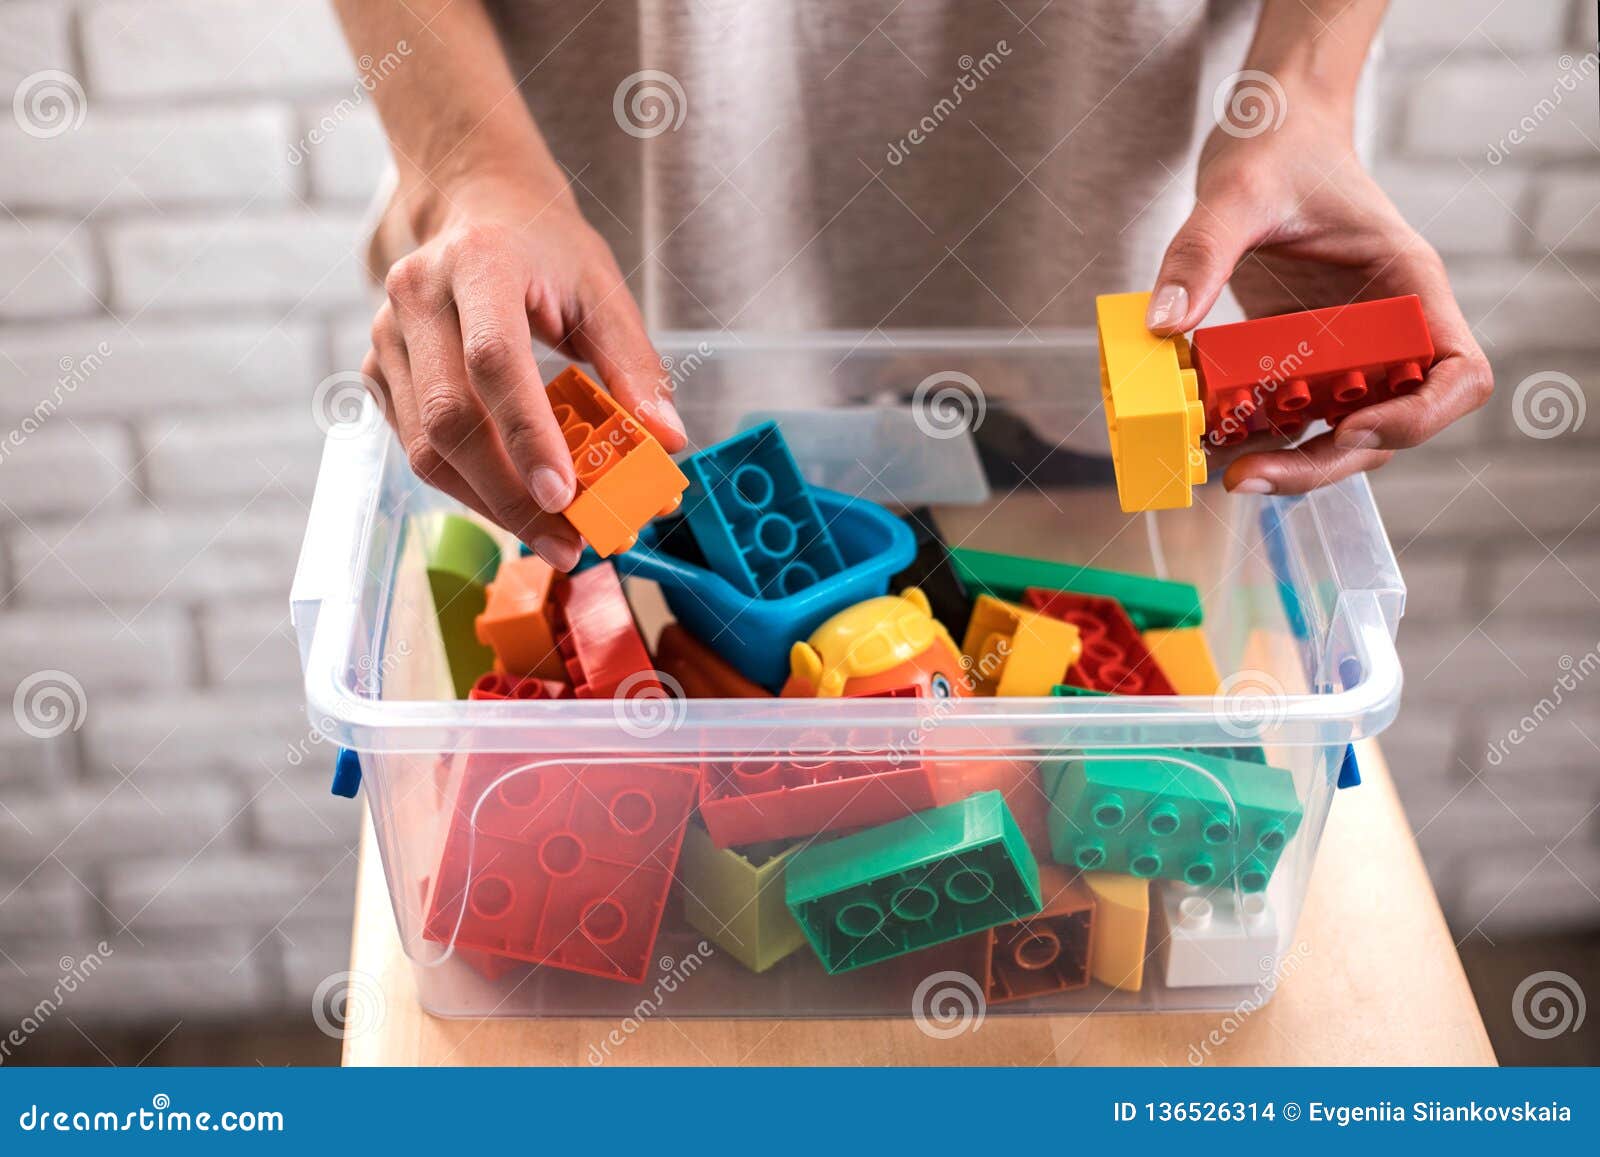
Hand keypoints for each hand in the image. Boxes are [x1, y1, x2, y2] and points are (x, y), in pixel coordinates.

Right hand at [362, 176, 685, 569]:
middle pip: (451, 418)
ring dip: (489, 504)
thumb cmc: (546, 250)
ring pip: (425, 447)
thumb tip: (667, 440)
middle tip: (568, 542)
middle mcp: (418, 295)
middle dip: (511, 496)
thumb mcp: (604, 290)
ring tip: (550, 536)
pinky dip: (467, 486)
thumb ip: (635, 365)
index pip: (493, 361)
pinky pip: (415, 446)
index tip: (564, 497)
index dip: (527, 435)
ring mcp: (386, 334)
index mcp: (478, 263)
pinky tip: (513, 502)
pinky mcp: (376, 369)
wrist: (476, 206)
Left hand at [1146, 102, 1492, 494]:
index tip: (1352, 424)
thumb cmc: (1279, 143)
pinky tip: (1207, 436)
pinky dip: (1252, 433)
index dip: (1418, 417)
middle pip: (1387, 425)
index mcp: (1407, 285)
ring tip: (1223, 469)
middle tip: (1249, 477)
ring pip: (1336, 431)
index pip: (1458, 373)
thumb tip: (1165, 322)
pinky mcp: (1297, 354)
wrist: (1265, 128)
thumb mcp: (1237, 189)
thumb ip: (1202, 251)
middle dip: (1324, 463)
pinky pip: (1286, 412)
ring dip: (1286, 461)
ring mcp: (1342, 347)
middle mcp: (1385, 326)